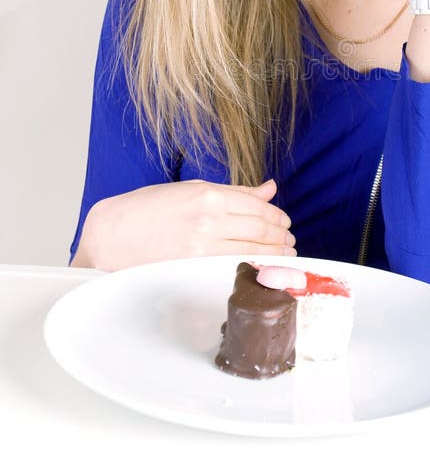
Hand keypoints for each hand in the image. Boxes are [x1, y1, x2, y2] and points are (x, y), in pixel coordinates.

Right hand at [73, 179, 295, 270]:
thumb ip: (234, 192)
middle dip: (281, 237)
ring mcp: (201, 246)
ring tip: (285, 256)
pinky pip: (235, 266)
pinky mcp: (194, 267)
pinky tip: (264, 269)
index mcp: (208, 194)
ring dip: (276, 254)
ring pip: (253, 250)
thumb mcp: (191, 190)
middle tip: (290, 242)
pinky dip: (255, 267)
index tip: (284, 223)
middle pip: (261, 229)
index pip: (258, 206)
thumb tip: (270, 188)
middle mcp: (208, 219)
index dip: (277, 216)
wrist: (111, 234)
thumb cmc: (148, 209)